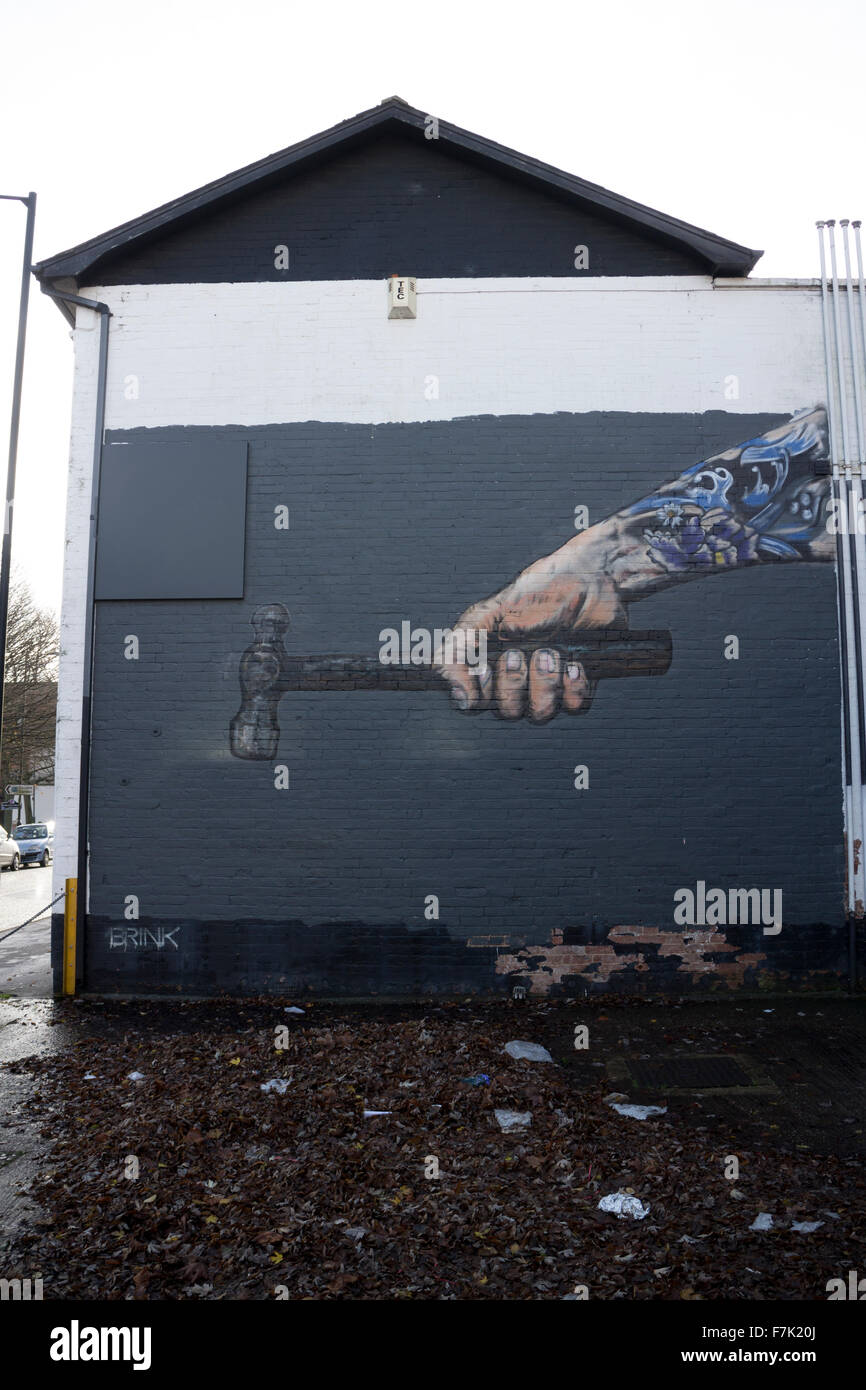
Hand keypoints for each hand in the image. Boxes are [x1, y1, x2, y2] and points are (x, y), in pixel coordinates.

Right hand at [437, 526, 627, 721]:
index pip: (471, 702)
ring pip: (539, 713)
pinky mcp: (578, 682)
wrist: (590, 575)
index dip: (477, 694)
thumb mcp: (490, 612)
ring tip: (550, 652)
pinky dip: (573, 687)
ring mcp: (549, 682)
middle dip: (512, 684)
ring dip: (543, 685)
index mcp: (490, 661)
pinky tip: (574, 663)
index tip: (484, 670)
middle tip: (519, 653)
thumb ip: (461, 647)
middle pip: (506, 711)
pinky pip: (574, 706)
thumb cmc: (539, 589)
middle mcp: (518, 677)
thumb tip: (460, 694)